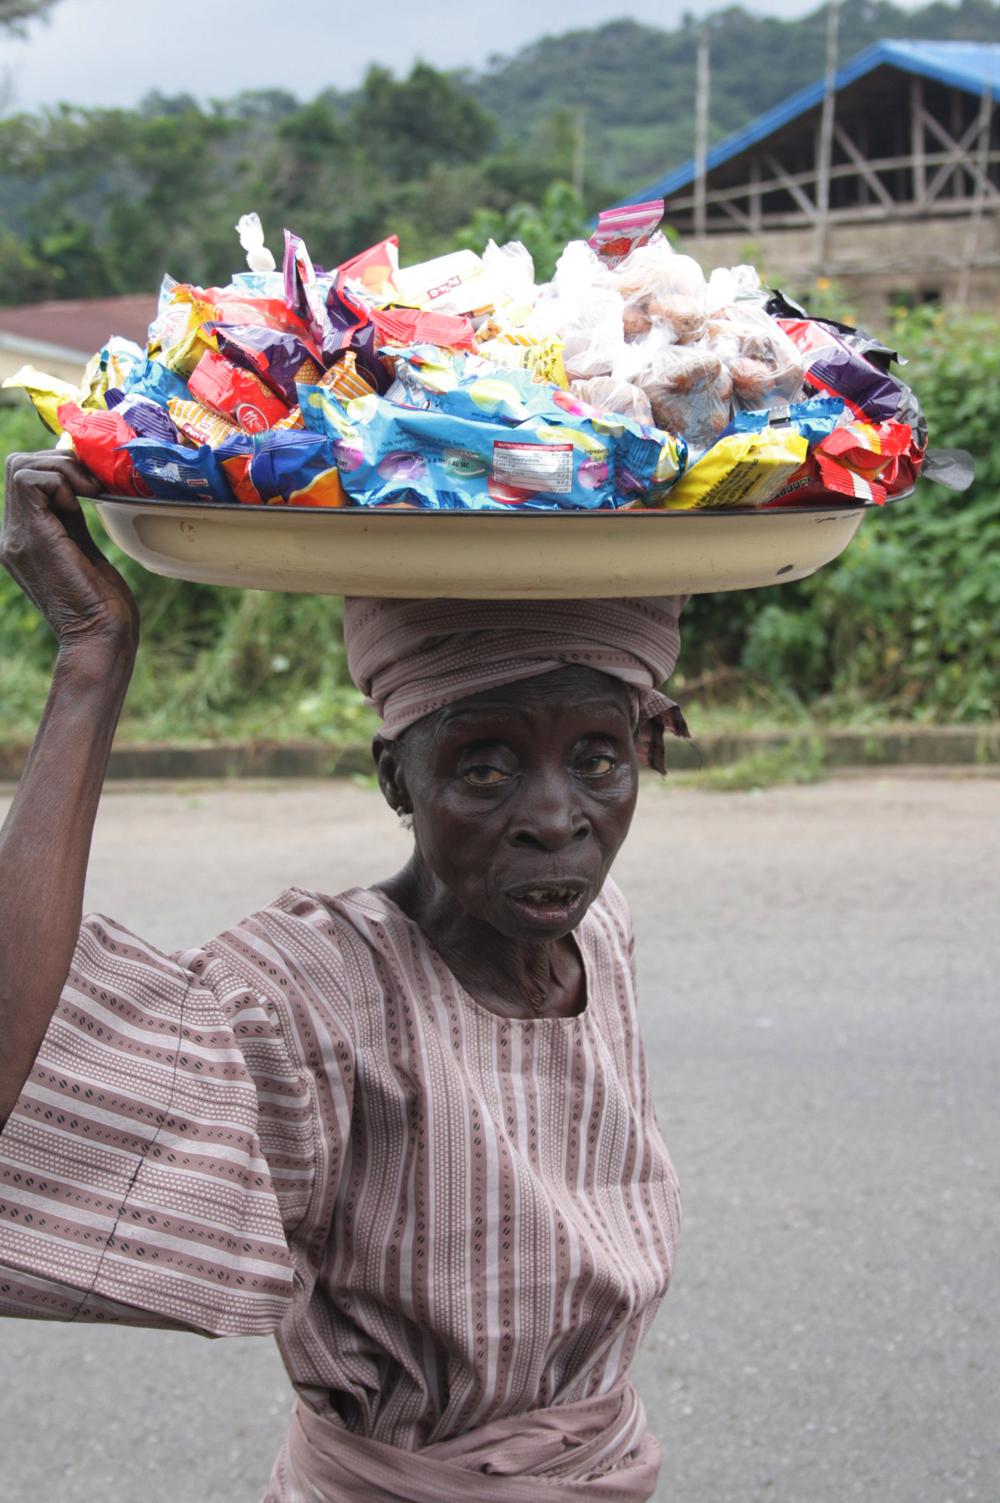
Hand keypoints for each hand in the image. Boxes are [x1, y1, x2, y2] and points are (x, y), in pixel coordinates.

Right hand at [1, 452, 139, 660]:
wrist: (101, 639)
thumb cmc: (104, 606)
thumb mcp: (84, 550)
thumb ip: (72, 520)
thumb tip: (81, 484)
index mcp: (23, 538)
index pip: (24, 478)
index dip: (60, 468)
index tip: (94, 486)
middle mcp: (12, 536)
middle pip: (18, 466)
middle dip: (61, 462)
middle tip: (94, 484)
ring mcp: (16, 537)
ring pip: (21, 467)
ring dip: (63, 469)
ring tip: (91, 492)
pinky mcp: (30, 538)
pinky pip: (30, 481)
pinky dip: (60, 480)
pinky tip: (82, 502)